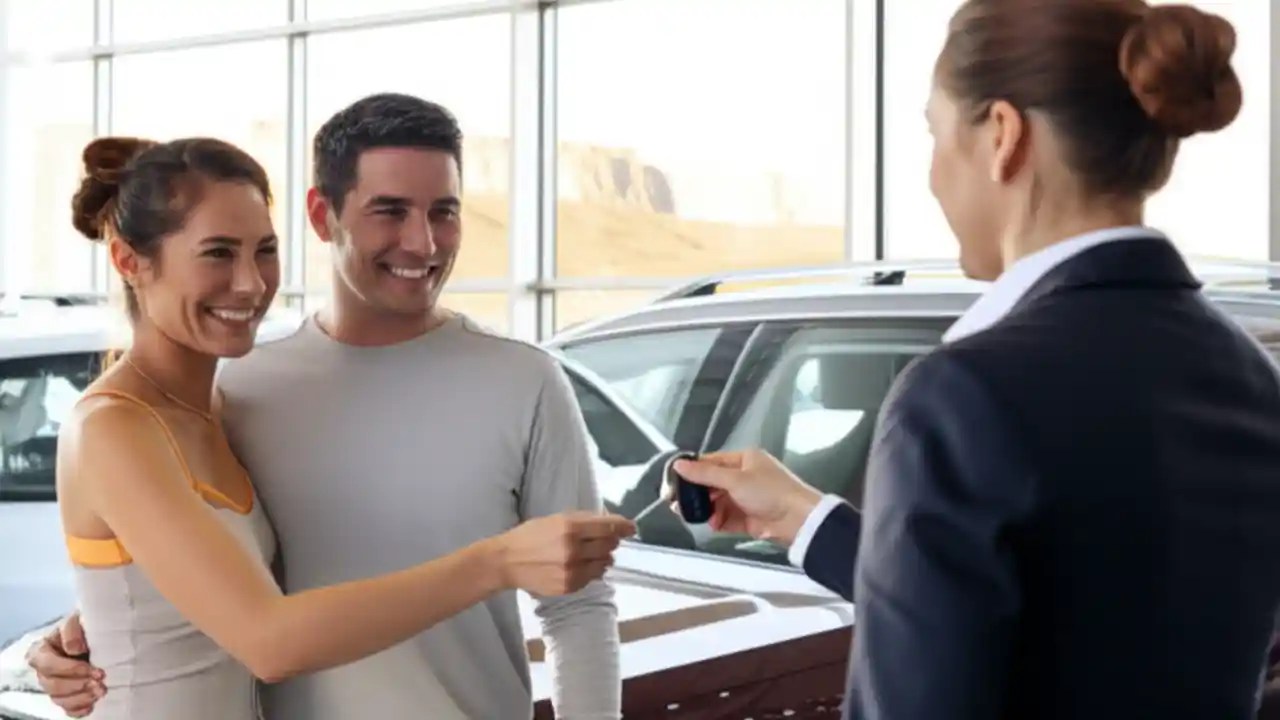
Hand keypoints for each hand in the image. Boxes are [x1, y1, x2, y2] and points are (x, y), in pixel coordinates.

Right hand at [25, 612, 104, 717]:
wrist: (101, 635)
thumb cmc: (85, 627)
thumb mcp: (78, 620)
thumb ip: (72, 630)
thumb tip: (74, 649)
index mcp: (42, 651)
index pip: (48, 665)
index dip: (70, 670)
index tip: (93, 669)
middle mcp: (44, 671)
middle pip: (53, 685)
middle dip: (78, 685)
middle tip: (100, 682)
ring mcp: (54, 686)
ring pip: (59, 699)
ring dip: (82, 697)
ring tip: (101, 690)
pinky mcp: (67, 697)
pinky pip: (68, 710)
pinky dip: (80, 709)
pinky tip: (92, 704)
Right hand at [492, 511, 636, 596]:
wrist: (507, 561)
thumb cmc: (531, 535)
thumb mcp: (556, 519)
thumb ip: (583, 520)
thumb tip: (609, 522)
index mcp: (571, 528)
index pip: (608, 528)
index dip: (623, 527)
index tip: (632, 528)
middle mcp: (574, 550)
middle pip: (609, 546)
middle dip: (611, 541)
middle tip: (606, 540)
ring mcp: (572, 571)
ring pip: (604, 564)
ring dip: (603, 557)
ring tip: (590, 553)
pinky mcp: (569, 586)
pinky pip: (592, 578)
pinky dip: (591, 570)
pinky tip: (579, 565)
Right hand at [672, 449, 821, 545]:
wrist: (798, 521)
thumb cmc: (773, 492)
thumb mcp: (735, 479)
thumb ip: (704, 474)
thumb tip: (679, 464)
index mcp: (745, 460)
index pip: (711, 462)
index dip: (693, 471)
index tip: (675, 480)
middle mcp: (745, 477)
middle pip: (712, 484)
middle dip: (697, 494)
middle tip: (678, 502)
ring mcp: (747, 498)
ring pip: (718, 503)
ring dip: (707, 510)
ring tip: (695, 516)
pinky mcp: (749, 517)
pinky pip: (727, 519)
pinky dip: (718, 522)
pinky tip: (713, 524)